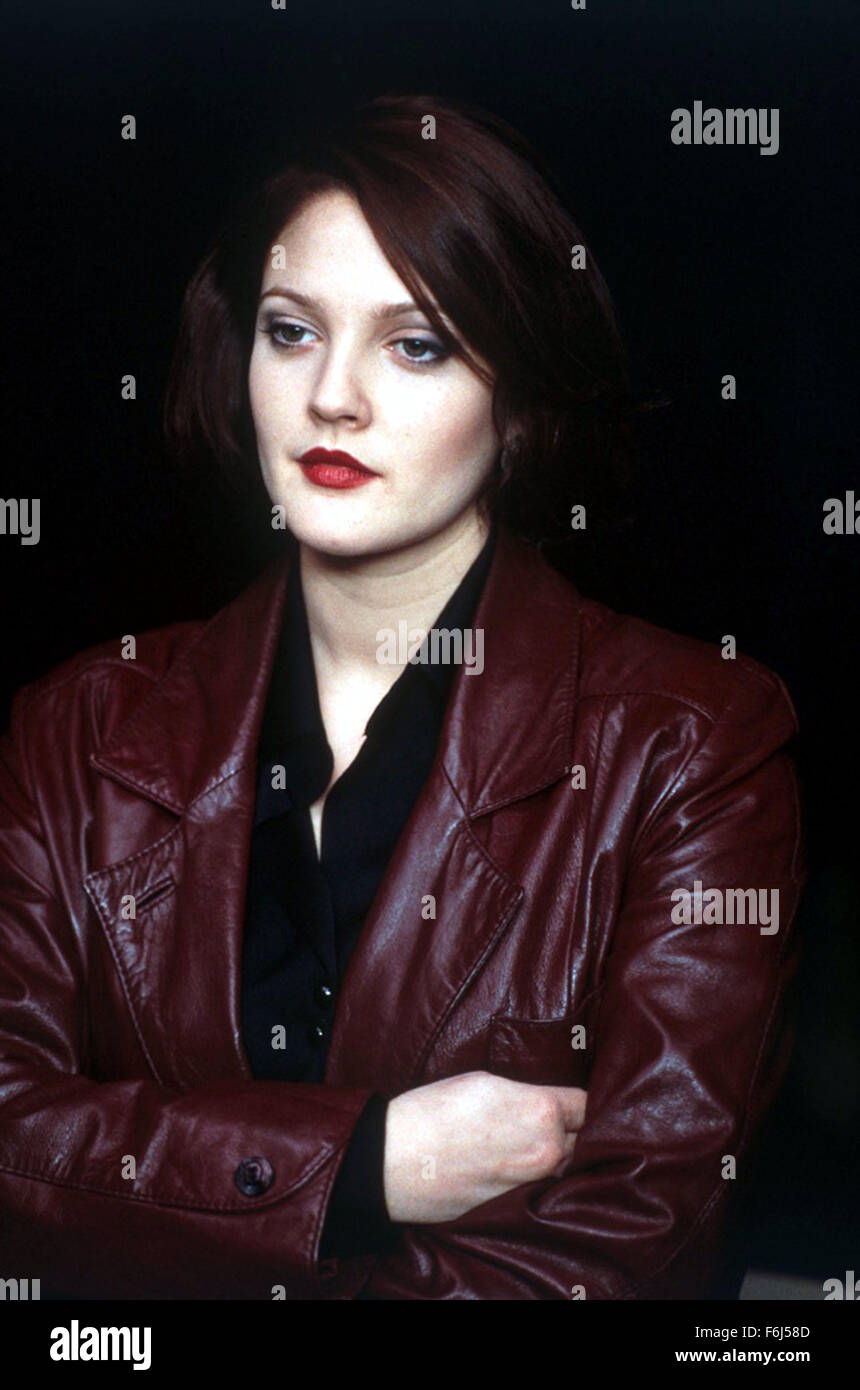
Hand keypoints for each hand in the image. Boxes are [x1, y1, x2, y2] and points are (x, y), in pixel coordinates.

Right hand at [383, 1069, 587, 1222]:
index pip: (588, 1105)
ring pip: (563, 1170)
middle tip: (556, 1122)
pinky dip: (533, 1182)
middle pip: (583, 1141)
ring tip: (530, 1146)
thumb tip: (543, 1102)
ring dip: (556, 1160)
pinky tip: (512, 1170)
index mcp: (542, 1113)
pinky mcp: (513, 1209)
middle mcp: (547, 1152)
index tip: (571, 1100)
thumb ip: (525, 1094)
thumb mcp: (485, 1082)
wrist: (391, 1161)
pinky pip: (537, 1192)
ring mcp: (531, 1186)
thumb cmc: (432, 1111)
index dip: (579, 1101)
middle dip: (573, 1131)